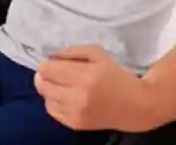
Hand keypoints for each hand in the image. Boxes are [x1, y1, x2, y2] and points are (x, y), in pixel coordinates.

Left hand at [35, 45, 151, 132]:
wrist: (133, 106)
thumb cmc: (115, 76)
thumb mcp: (98, 54)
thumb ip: (72, 51)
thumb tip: (50, 56)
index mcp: (85, 76)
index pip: (48, 70)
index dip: (46, 64)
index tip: (52, 62)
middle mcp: (78, 97)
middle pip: (42, 84)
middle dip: (44, 76)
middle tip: (54, 72)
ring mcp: (75, 113)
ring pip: (46, 98)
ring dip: (49, 89)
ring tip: (61, 85)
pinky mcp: (75, 125)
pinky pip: (52, 111)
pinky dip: (54, 102)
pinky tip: (65, 96)